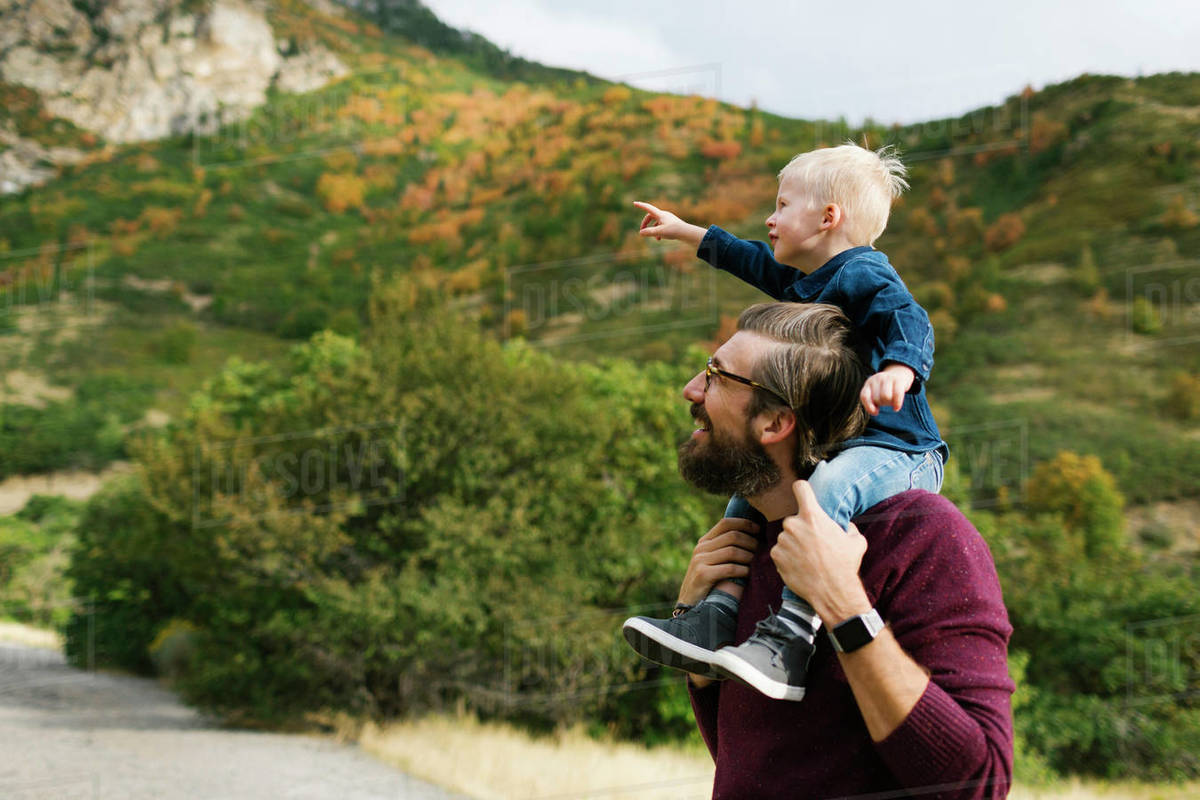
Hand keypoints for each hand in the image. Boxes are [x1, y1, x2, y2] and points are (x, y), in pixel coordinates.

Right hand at [633, 201, 706, 246]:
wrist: (686, 232)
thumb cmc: (673, 231)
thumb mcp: (659, 232)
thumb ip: (649, 232)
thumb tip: (641, 232)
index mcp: (660, 214)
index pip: (648, 208)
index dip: (641, 206)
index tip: (634, 203)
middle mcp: (663, 215)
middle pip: (650, 216)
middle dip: (645, 223)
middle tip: (642, 231)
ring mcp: (667, 219)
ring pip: (656, 222)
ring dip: (652, 229)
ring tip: (655, 238)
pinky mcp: (671, 223)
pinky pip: (661, 225)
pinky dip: (658, 231)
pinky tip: (659, 239)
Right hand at [676, 517, 758, 606]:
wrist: (690, 605)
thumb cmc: (708, 583)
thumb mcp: (712, 561)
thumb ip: (724, 548)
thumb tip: (751, 536)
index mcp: (704, 542)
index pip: (726, 523)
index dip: (745, 524)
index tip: (759, 529)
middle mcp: (701, 548)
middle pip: (732, 536)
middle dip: (751, 541)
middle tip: (761, 549)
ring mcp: (700, 561)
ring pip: (733, 551)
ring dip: (749, 556)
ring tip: (756, 562)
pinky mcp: (703, 575)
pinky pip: (730, 568)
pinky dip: (743, 570)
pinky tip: (748, 573)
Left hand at [770, 480, 870, 624]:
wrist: (832, 592)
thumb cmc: (845, 566)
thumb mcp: (856, 541)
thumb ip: (848, 527)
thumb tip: (846, 525)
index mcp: (812, 516)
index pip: (800, 487)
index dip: (802, 489)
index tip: (802, 493)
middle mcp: (793, 524)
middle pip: (794, 519)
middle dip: (801, 528)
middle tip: (812, 544)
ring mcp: (782, 540)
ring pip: (786, 537)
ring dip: (793, 544)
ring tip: (808, 559)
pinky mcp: (775, 555)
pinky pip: (780, 551)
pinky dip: (787, 557)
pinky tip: (799, 566)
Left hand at [860, 363, 915, 414]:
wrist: (899, 374)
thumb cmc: (885, 389)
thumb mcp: (876, 394)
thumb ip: (871, 404)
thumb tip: (875, 412)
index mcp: (868, 383)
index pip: (864, 396)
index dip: (869, 407)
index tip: (876, 412)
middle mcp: (876, 379)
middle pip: (877, 398)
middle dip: (882, 403)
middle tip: (886, 401)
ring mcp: (887, 378)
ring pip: (886, 397)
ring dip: (889, 403)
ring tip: (891, 401)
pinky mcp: (898, 380)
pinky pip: (897, 394)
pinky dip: (897, 404)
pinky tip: (896, 408)